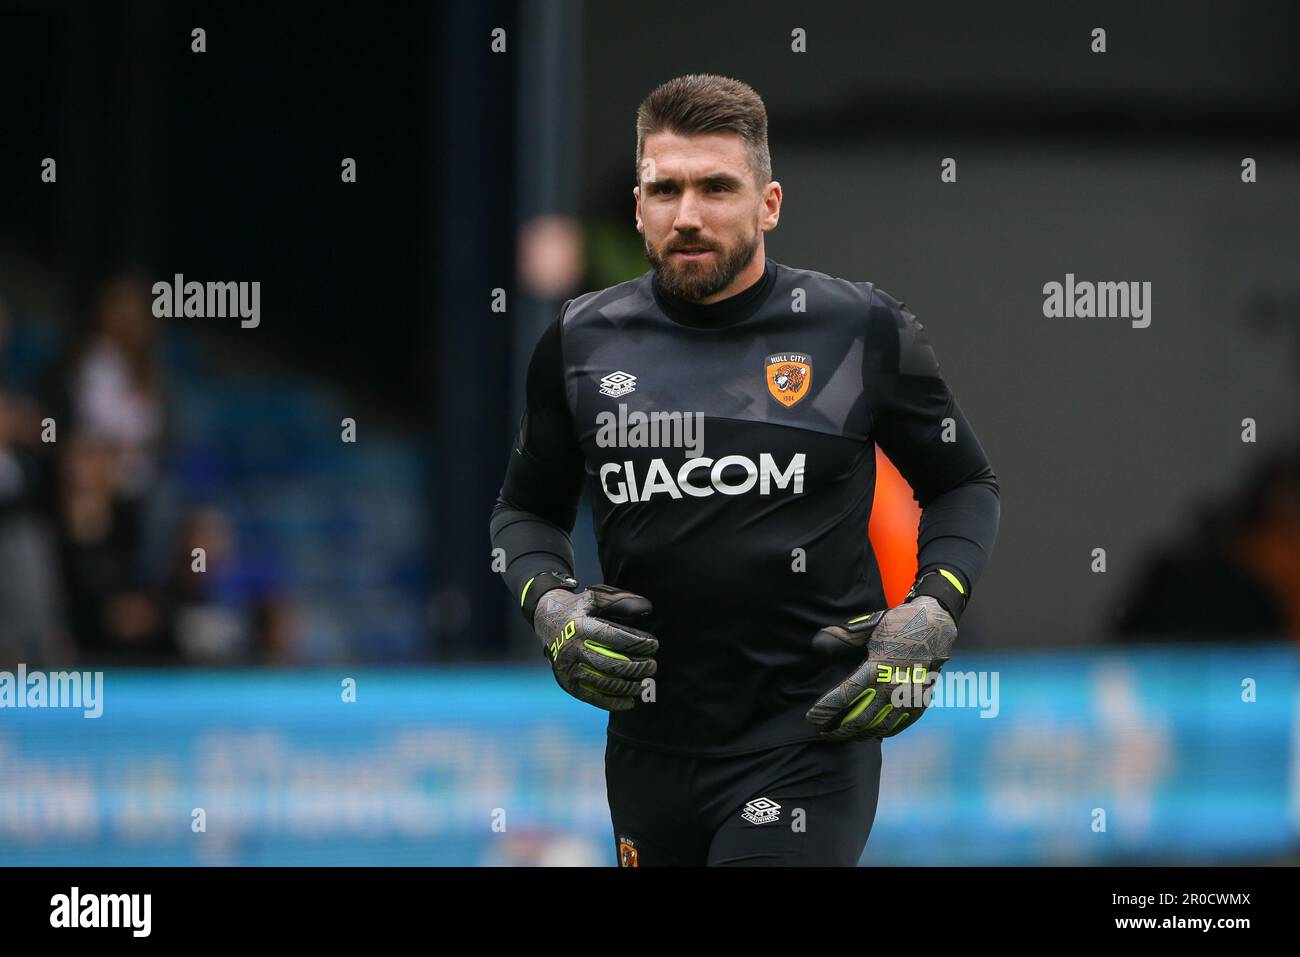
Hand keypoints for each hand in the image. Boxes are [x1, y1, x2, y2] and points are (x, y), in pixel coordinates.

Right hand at [533, 583, 658, 710]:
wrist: (546, 620)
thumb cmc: (578, 609)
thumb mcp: (595, 597)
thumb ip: (620, 601)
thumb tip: (647, 609)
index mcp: (580, 627)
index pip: (614, 638)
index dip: (637, 644)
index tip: (653, 645)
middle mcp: (573, 649)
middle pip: (612, 664)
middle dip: (637, 667)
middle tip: (653, 665)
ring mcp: (569, 669)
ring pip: (604, 684)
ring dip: (629, 686)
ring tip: (645, 683)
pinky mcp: (567, 683)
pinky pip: (592, 697)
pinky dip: (612, 703)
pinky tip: (630, 702)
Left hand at [804, 596, 955, 740]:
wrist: (936, 625)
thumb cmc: (899, 624)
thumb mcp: (870, 626)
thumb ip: (844, 637)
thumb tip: (817, 643)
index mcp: (877, 667)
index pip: (846, 694)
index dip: (827, 709)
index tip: (812, 717)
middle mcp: (892, 686)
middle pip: (860, 719)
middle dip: (839, 730)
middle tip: (824, 733)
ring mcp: (908, 697)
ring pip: (880, 727)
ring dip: (859, 734)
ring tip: (844, 736)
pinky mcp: (920, 702)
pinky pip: (900, 725)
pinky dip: (883, 733)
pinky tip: (872, 734)